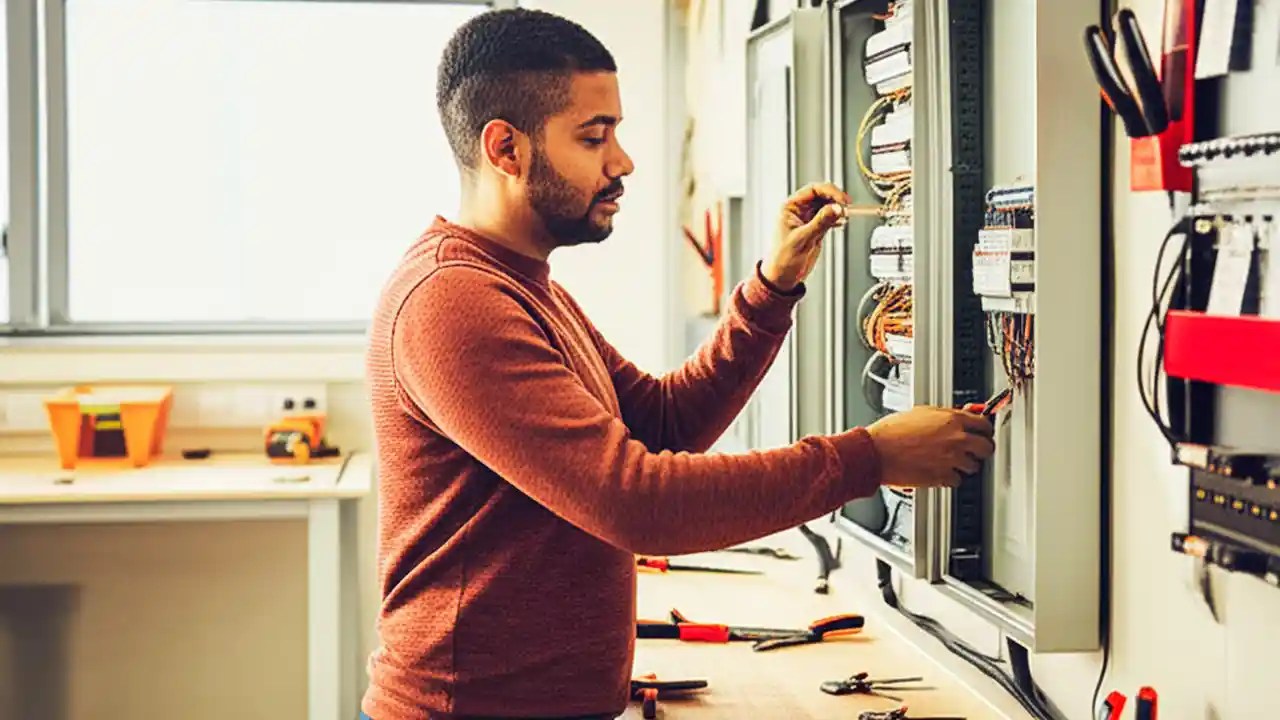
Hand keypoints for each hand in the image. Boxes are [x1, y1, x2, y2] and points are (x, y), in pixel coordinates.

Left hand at [763, 182, 850, 291]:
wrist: (783, 276)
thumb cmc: (782, 258)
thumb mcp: (802, 239)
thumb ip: (820, 222)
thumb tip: (835, 208)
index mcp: (790, 207)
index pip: (813, 190)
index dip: (829, 191)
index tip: (841, 199)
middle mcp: (799, 211)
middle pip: (822, 196)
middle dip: (835, 200)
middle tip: (845, 208)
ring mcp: (808, 219)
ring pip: (827, 206)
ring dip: (837, 209)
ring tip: (845, 216)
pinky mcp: (815, 229)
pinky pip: (829, 218)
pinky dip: (837, 218)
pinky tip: (841, 222)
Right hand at [865, 406, 995, 487]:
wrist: (875, 452)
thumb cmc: (891, 432)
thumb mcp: (921, 412)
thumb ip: (945, 415)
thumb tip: (958, 416)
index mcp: (952, 420)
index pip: (984, 424)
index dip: (984, 429)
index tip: (981, 432)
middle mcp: (956, 439)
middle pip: (986, 447)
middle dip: (981, 449)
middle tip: (973, 449)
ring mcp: (951, 459)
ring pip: (974, 466)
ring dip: (964, 464)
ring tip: (950, 461)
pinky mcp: (942, 477)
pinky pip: (957, 480)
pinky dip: (950, 477)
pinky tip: (939, 470)